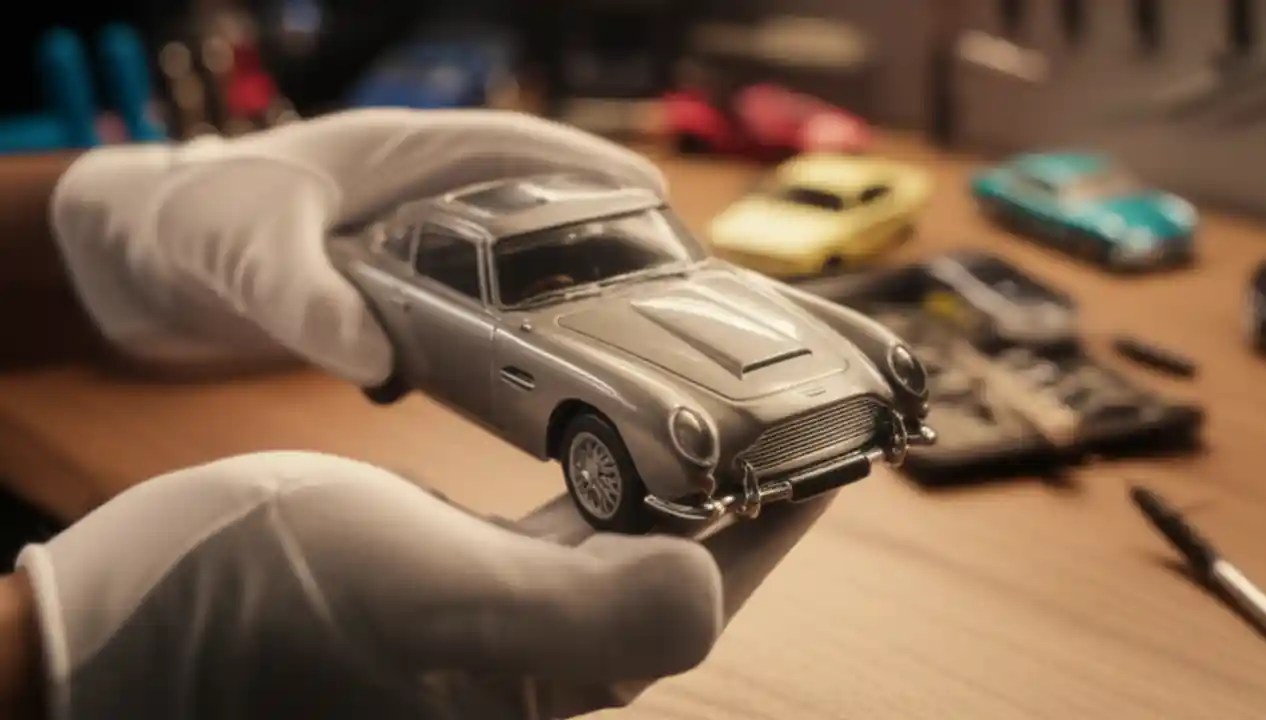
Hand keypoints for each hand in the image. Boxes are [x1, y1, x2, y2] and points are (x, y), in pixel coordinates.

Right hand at [16, 451, 832, 718]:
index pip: (703, 595)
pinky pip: (554, 539)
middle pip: (674, 574)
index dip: (778, 523)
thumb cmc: (243, 620)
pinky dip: (596, 488)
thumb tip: (711, 586)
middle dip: (737, 501)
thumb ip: (575, 607)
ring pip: (619, 555)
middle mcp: (533, 670)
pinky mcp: (444, 597)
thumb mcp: (423, 599)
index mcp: (550, 680)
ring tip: (711, 420)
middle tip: (778, 419)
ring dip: (673, 488)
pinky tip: (604, 449)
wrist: (116, 635)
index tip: (832, 452)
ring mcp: (489, 634)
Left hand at [49, 109, 666, 384]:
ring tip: (610, 335)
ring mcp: (407, 244)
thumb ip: (308, 298)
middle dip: (597, 237)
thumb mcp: (247, 249)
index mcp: (401, 154)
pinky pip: (466, 308)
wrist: (140, 261)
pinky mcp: (389, 292)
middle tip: (662, 283)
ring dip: (552, 292)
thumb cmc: (191, 220)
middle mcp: (418, 195)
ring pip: (506, 261)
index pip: (516, 145)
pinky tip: (516, 375)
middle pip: (532, 205)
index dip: (591, 167)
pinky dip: (498, 333)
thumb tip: (377, 360)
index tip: (657, 197)